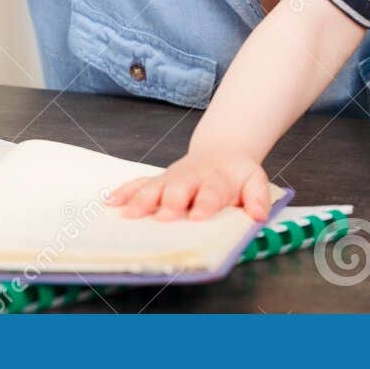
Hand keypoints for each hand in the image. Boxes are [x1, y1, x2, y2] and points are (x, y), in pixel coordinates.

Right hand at [106, 150, 272, 221]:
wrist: (221, 152)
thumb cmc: (236, 176)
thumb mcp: (256, 182)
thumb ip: (258, 198)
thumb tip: (259, 215)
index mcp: (217, 180)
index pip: (212, 192)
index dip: (204, 203)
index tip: (197, 216)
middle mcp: (191, 178)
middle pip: (179, 188)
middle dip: (170, 202)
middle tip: (162, 216)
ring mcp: (171, 178)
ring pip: (154, 187)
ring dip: (141, 200)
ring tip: (129, 214)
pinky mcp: (157, 180)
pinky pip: (138, 184)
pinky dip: (123, 192)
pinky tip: (110, 201)